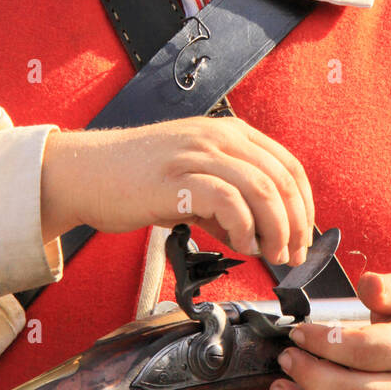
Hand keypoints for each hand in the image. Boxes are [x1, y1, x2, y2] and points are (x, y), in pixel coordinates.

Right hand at [40, 117, 314, 265]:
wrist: (86, 171)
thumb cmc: (137, 178)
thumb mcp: (192, 179)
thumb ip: (227, 201)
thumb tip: (259, 236)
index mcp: (228, 133)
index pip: (288, 164)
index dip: (304, 205)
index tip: (303, 237)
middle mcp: (219, 137)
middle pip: (282, 179)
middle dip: (295, 224)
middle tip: (292, 256)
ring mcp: (198, 154)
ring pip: (263, 188)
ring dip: (276, 229)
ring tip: (271, 255)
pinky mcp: (178, 178)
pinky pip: (228, 201)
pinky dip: (243, 227)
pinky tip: (239, 245)